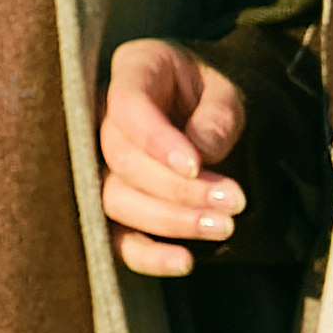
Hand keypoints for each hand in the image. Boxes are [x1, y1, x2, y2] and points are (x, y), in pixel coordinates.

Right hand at [100, 36, 251, 277]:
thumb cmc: (210, 96)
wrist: (203, 114)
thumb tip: (203, 155)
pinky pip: (114, 238)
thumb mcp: (226, 91)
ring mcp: (99, 163)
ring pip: (114, 200)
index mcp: (133, 71)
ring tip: (223, 227)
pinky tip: (185, 261)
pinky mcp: (109, 206)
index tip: (196, 166)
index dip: (156, 140)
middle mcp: (103, 117)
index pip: (127, 106)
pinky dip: (147, 257)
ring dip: (171, 220)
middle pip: (121, 159)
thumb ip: (217, 116)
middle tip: (233, 202)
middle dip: (178, 188)